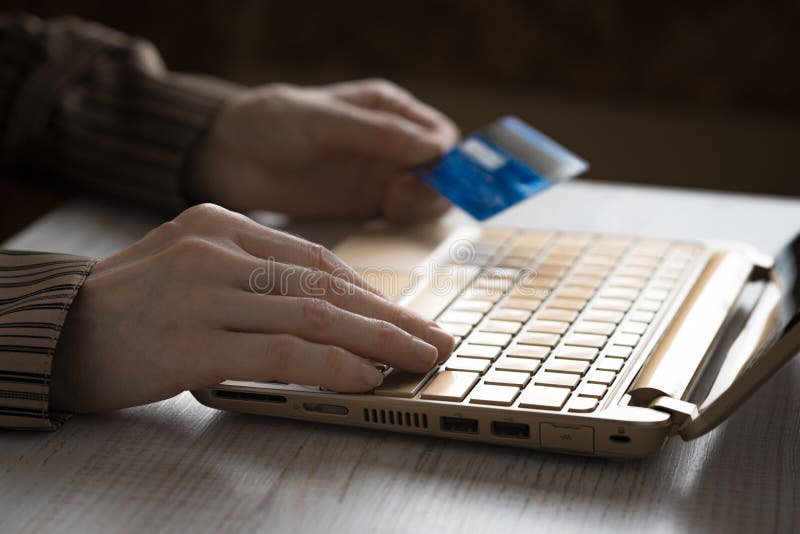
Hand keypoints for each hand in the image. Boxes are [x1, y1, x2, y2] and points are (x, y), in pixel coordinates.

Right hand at [51, 204, 454, 412]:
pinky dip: (331, 365)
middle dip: (390, 315)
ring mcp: (204, 292)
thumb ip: (252, 275)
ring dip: (377, 340)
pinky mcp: (193, 340)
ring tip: (419, 358)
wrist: (54, 329)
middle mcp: (215, 251)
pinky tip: (366, 375)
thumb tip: (326, 308)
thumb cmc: (129, 306)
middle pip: (325, 285)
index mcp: (219, 224)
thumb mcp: (191, 268)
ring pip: (314, 315)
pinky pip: (282, 352)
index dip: (368, 291)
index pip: (315, 257)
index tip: (404, 316)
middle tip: (435, 337)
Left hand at [188, 79, 458, 221]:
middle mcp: (391, 143)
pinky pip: (401, 215)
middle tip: (409, 192)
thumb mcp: (322, 121)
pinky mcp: (364, 205)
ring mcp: (379, 176)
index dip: (447, 156)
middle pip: (441, 169)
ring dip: (423, 203)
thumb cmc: (271, 123)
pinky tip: (387, 215)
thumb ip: (376, 134)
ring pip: (427, 195)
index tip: (431, 173)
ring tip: (394, 203)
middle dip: (438, 184)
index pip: (439, 134)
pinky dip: (405, 219)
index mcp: (388, 109)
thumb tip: (433, 149)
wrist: (228, 157)